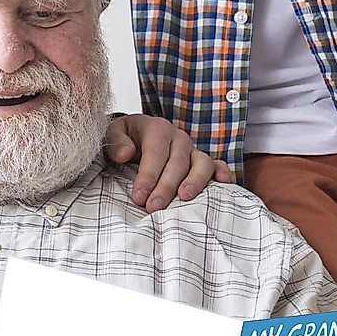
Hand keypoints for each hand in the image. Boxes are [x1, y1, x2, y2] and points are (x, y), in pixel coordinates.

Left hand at [104, 114, 233, 212]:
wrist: (133, 137)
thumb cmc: (123, 139)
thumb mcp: (112, 134)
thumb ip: (115, 142)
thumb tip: (126, 153)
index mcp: (156, 128)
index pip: (155, 153)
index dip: (148, 175)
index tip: (138, 197)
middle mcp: (178, 138)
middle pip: (177, 162)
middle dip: (166, 186)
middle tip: (153, 207)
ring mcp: (192, 150)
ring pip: (201, 163)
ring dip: (195, 181)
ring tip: (184, 198)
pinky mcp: (201, 162)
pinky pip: (217, 165)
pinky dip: (223, 172)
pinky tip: (224, 183)